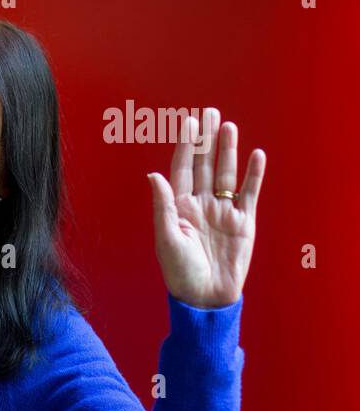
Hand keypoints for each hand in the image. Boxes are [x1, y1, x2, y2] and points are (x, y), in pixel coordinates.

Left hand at [146, 107, 266, 308]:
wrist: (206, 297)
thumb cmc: (180, 272)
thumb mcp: (166, 238)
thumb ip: (163, 206)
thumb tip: (154, 175)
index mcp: (179, 207)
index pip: (182, 169)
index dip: (184, 146)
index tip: (187, 123)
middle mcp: (201, 204)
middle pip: (205, 165)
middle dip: (207, 140)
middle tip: (210, 113)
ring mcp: (223, 211)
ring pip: (227, 174)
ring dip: (229, 151)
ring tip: (228, 127)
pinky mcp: (243, 222)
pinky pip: (249, 193)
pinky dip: (253, 175)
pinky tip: (256, 155)